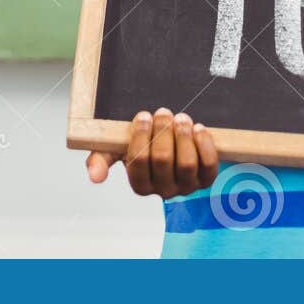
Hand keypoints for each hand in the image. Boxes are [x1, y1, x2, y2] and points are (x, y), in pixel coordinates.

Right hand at [84, 108, 219, 198]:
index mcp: (140, 185)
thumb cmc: (144, 146)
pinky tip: (198, 129)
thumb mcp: (118, 150)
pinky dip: (204, 144)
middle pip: (162, 159)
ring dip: (183, 135)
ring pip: (186, 163)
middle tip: (163, 112)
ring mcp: (186, 187)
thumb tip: (94, 176)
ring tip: (180, 118)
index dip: (141, 136)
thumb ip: (102, 158)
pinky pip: (209, 165)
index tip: (143, 116)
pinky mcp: (206, 180)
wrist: (171, 144)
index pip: (138, 161)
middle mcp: (163, 191)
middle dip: (163, 131)